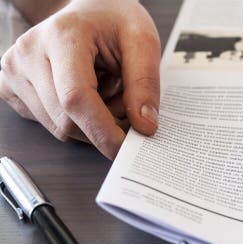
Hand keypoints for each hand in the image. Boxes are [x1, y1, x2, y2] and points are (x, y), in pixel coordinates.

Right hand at [0, 0, 160, 158]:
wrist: (89, 10)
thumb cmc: (113, 22)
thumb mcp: (142, 42)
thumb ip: (145, 84)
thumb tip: (144, 127)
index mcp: (62, 36)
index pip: (75, 98)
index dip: (102, 131)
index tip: (126, 148)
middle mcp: (29, 52)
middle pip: (65, 121)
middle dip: (102, 127)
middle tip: (124, 104)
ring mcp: (15, 70)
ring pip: (57, 128)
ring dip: (90, 124)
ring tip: (105, 92)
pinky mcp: (11, 86)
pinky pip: (47, 124)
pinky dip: (74, 121)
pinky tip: (86, 95)